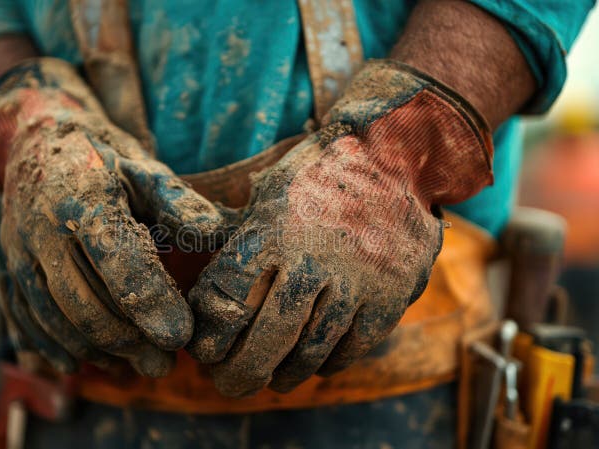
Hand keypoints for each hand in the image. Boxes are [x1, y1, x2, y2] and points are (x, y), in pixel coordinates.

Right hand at [0, 58, 229, 376]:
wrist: (35, 139)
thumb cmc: (103, 158)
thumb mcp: (143, 168)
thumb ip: (178, 201)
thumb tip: (215, 232)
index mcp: (83, 199)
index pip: (120, 263)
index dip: (152, 305)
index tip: (181, 336)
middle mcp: (42, 229)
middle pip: (84, 304)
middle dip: (128, 342)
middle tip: (164, 366)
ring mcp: (18, 251)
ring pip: (55, 320)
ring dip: (95, 352)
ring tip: (133, 367)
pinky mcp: (7, 267)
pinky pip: (24, 319)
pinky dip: (53, 348)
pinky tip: (82, 364)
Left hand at [186, 60, 493, 395]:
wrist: (395, 154)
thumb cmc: (319, 173)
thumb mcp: (269, 189)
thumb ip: (240, 236)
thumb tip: (207, 290)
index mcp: (273, 230)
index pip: (229, 298)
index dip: (211, 334)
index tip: (203, 351)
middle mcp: (313, 258)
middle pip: (269, 335)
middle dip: (243, 371)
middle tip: (228, 386)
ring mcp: (357, 279)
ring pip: (312, 348)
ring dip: (285, 373)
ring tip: (271, 380)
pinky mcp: (391, 294)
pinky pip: (354, 345)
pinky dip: (329, 362)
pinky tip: (315, 365)